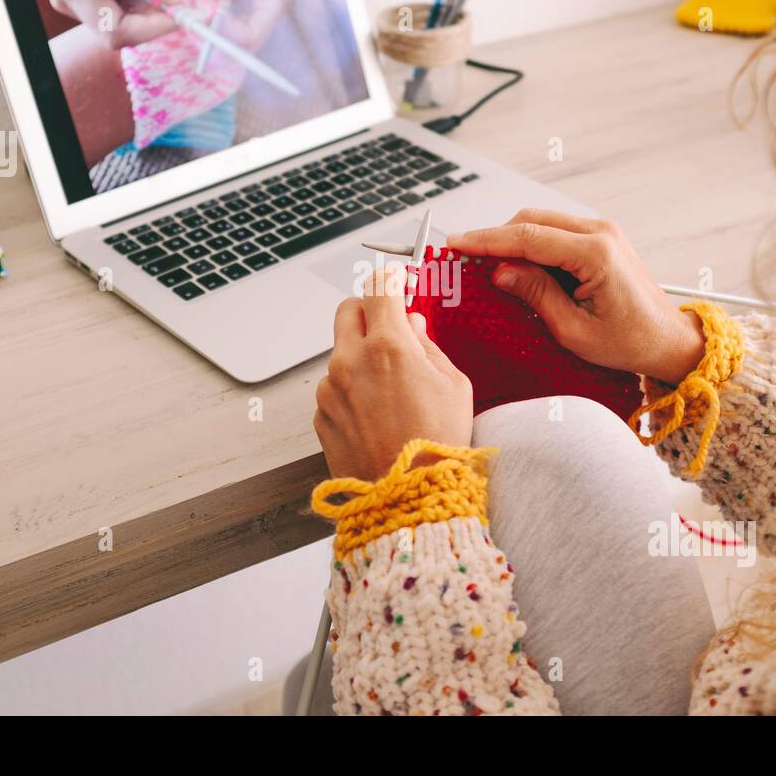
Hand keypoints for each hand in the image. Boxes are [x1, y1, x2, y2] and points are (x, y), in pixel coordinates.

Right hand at [44, 0, 184, 48]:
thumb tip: (176, 0)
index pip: (113, 29)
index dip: (149, 29)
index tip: (179, 18)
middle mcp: (68, 1)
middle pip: (120, 32)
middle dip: (151, 20)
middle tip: (177, 2)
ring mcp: (77, 7)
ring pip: (123, 28)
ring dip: (146, 11)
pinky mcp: (88, 8)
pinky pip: (122, 18)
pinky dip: (140, 6)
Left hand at [314, 266, 473, 480]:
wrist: (408, 498)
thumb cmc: (438, 445)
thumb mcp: (454, 385)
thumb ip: (428, 345)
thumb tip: (413, 325)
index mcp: (388, 346)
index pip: (379, 287)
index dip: (390, 277)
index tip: (397, 277)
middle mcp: (350, 361)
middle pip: (348, 310)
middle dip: (368, 310)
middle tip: (390, 325)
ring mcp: (330, 389)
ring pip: (340, 351)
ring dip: (361, 355)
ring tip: (391, 386)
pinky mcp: (321, 415)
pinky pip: (334, 387)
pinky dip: (352, 389)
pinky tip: (377, 412)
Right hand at [447, 209, 705, 385]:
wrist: (667, 340)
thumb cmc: (630, 342)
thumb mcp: (574, 330)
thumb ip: (536, 295)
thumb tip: (500, 271)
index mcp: (596, 254)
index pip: (528, 237)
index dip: (487, 240)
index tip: (457, 244)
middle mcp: (601, 233)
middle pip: (531, 221)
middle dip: (495, 237)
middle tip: (465, 258)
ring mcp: (602, 232)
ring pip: (541, 222)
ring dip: (512, 240)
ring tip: (487, 265)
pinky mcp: (601, 239)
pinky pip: (556, 231)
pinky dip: (531, 244)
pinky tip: (517, 266)